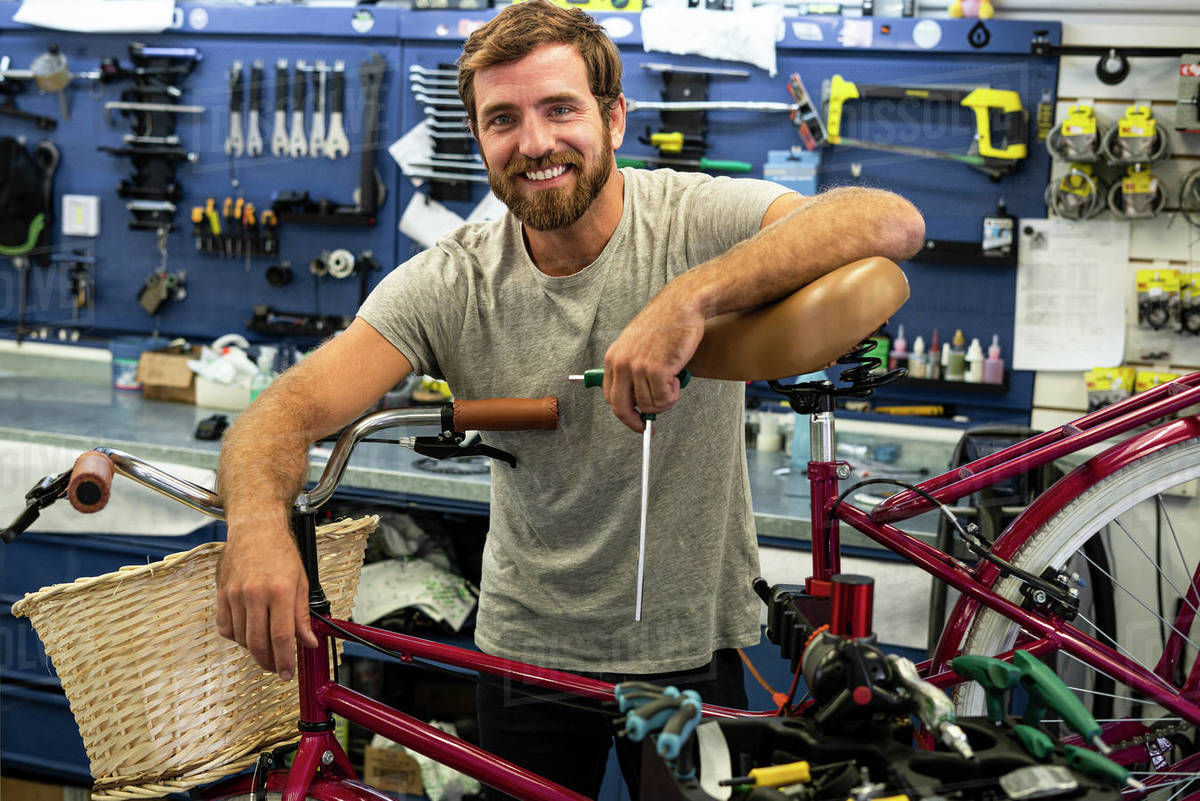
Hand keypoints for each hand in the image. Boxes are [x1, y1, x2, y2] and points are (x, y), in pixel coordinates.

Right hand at [215, 519, 316, 678]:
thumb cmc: (281, 552)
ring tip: (266, 649)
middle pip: (258, 643)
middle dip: (269, 662)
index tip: (288, 673)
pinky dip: (236, 637)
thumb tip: (308, 643)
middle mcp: (255, 594)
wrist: (255, 528)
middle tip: (278, 669)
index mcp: (280, 591)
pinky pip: (225, 628)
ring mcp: (234, 595)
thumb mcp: (301, 582)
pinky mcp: (221, 594)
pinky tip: (248, 634)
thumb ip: (302, 616)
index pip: (282, 637)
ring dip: (254, 650)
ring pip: (241, 638)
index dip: (285, 660)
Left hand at [603, 287, 705, 431]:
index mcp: (613, 358)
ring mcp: (638, 367)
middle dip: (636, 421)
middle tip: (647, 427)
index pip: (610, 398)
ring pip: (648, 405)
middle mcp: (621, 364)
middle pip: (622, 408)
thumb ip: (631, 369)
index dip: (624, 414)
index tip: (635, 421)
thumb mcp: (635, 344)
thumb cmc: (664, 324)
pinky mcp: (657, 369)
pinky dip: (673, 395)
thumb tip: (637, 400)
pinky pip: (664, 398)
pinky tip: (676, 378)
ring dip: (664, 401)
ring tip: (672, 384)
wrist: (681, 306)